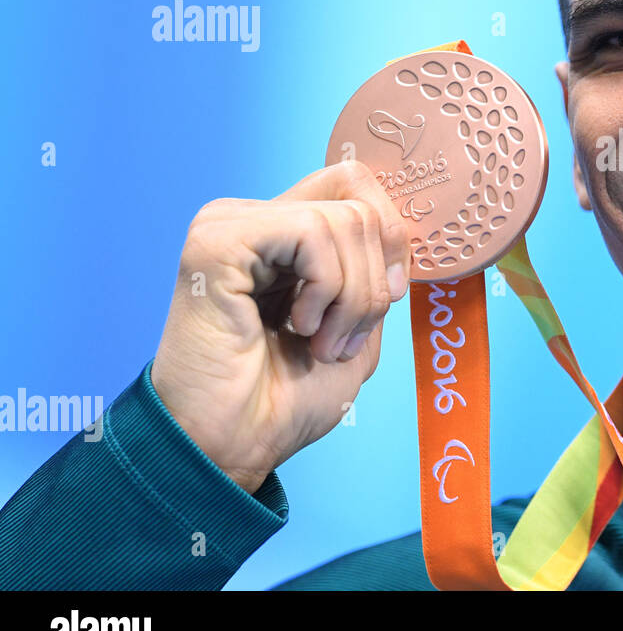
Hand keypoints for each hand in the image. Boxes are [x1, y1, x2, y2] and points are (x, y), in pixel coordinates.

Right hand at [151, 161, 409, 493]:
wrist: (235, 445)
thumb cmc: (285, 401)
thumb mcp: (358, 330)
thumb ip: (378, 277)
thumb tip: (397, 240)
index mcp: (285, 238)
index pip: (354, 184)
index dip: (389, 236)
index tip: (386, 298)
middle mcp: (255, 221)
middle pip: (359, 204)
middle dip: (373, 283)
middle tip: (342, 339)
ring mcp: (232, 225)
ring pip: (344, 220)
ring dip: (352, 297)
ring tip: (318, 343)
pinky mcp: (217, 240)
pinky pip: (310, 233)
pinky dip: (325, 289)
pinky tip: (296, 328)